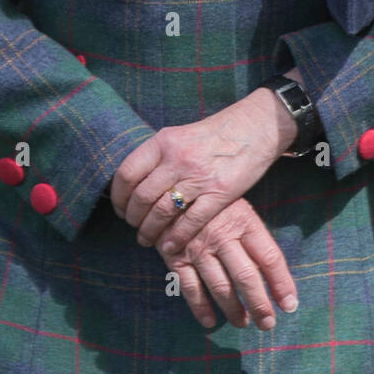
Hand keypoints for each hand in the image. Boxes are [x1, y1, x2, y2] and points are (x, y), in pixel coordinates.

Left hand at [110, 86, 297, 252]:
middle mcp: (178, 158)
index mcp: (164, 141)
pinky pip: (190, 222)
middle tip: (134, 227)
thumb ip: (158, 156)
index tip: (120, 209)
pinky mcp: (219, 193)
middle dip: (133, 218)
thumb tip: (134, 183)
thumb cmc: (215, 133)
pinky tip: (168, 246)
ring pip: (162, 213)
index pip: (127, 173)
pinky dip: (175, 238)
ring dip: (149, 231)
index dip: (118, 196)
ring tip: (146, 239)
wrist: (255, 127)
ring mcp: (198, 177)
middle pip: (142, 197)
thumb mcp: (180, 135)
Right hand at [157, 197, 297, 331]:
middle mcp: (223, 235)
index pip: (270, 257)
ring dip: (234, 310)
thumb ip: (253, 236)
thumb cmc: (213, 201)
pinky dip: (201, 308)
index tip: (289, 305)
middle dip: (260, 305)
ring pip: (221, 287)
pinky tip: (210, 321)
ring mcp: (198, 247)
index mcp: (244, 220)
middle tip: (268, 324)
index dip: (282, 284)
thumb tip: (273, 273)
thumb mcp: (238, 207)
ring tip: (243, 323)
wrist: (169, 187)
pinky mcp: (175, 256)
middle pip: (247, 277)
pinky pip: (190, 288)